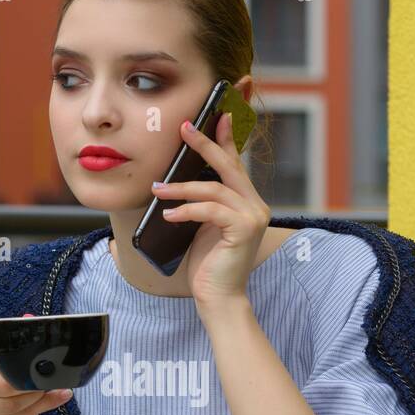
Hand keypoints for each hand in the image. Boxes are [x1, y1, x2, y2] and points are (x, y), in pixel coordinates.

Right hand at [0, 335, 71, 414]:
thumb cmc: (13, 388)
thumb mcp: (16, 363)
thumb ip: (21, 340)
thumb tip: (28, 318)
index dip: (16, 356)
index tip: (35, 359)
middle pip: (3, 383)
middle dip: (31, 383)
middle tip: (47, 380)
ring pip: (11, 402)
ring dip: (37, 397)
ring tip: (49, 390)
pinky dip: (42, 407)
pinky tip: (56, 398)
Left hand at [153, 112, 269, 308]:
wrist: (219, 299)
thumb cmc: (209, 266)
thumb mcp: (202, 227)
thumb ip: (202, 204)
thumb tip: (177, 180)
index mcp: (247, 203)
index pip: (235, 165)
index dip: (226, 138)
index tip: (216, 115)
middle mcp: (255, 206)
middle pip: (228, 167)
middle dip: (205, 144)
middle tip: (184, 127)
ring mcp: (253, 217)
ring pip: (214, 189)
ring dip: (182, 186)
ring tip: (158, 189)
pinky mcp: (244, 229)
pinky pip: (210, 210)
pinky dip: (187, 209)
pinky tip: (169, 215)